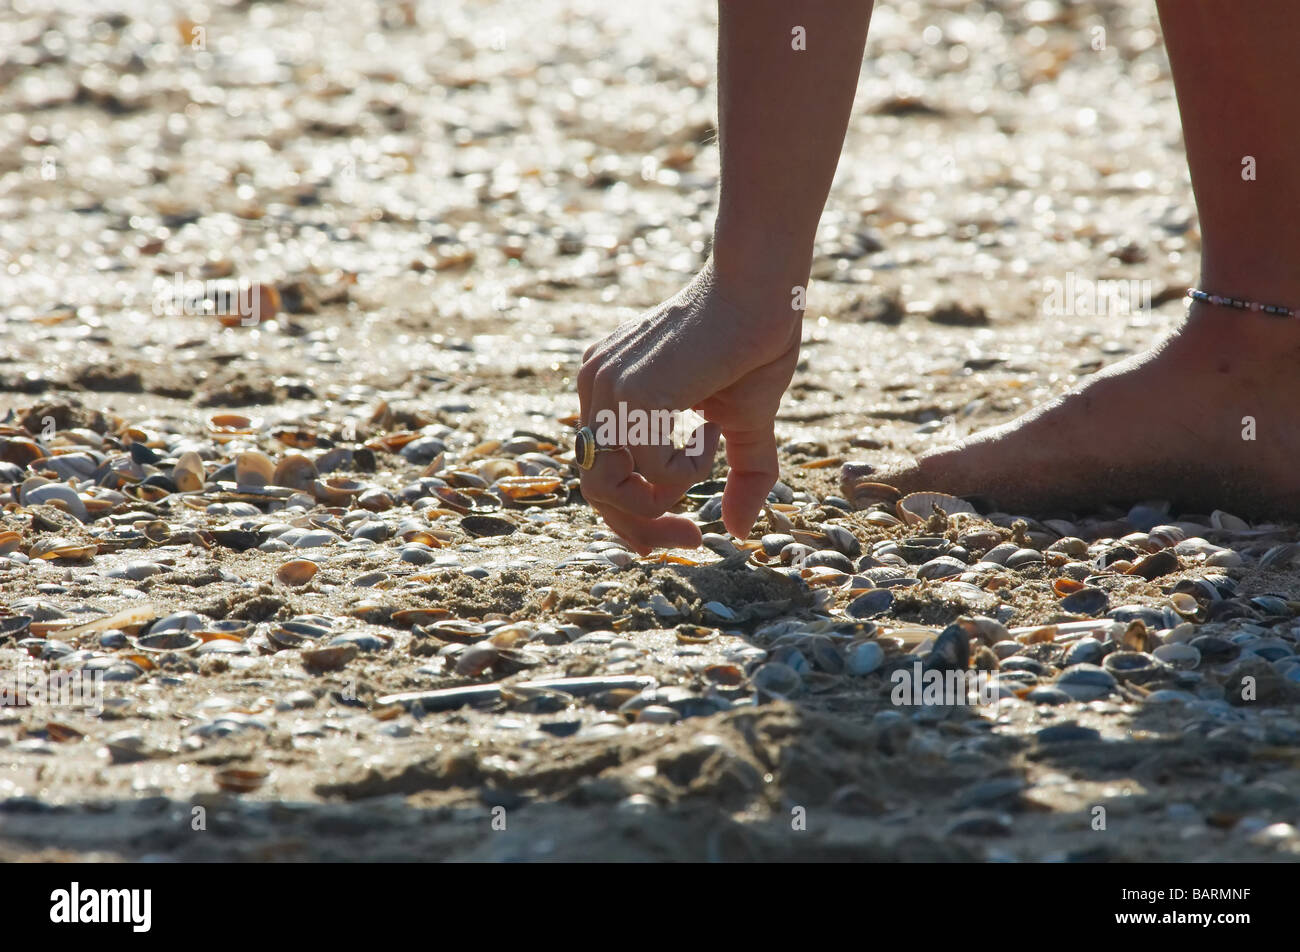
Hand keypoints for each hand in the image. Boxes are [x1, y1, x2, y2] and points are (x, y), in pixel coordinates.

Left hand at [576, 264, 801, 553]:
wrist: (762, 290)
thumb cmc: (755, 344)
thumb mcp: (746, 424)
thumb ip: (740, 475)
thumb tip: (739, 533)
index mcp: (607, 389)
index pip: (598, 474)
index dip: (634, 518)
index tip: (689, 533)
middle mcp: (595, 385)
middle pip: (594, 490)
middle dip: (641, 528)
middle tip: (690, 538)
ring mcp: (605, 385)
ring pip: (609, 488)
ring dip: (664, 497)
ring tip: (707, 451)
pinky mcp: (630, 389)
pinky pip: (646, 467)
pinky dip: (684, 470)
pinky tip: (708, 429)